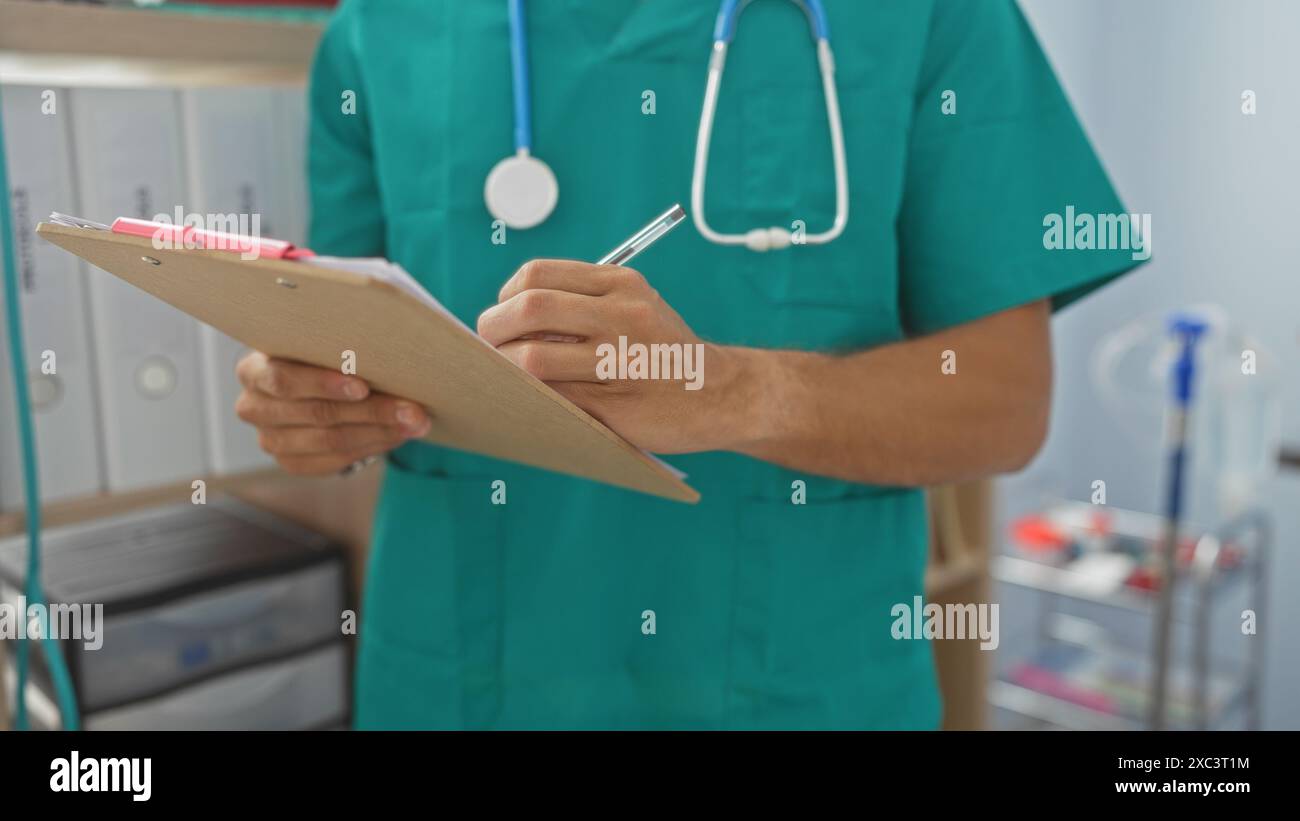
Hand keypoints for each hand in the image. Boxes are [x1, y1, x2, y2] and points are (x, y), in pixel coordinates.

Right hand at [234, 351, 431, 474]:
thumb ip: (339, 341)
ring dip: (380, 432)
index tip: (364, 385)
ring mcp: (270, 440)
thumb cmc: (320, 354)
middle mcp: (254, 407)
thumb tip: (390, 344)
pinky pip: (337, 460)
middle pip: (317, 414)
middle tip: (413, 409)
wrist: (312, 386)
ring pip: (331, 441)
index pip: (284, 379)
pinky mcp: (291, 462)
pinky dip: (373, 446)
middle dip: (372, 411)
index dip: (324, 384)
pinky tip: (397, 434)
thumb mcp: (322, 341)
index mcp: (253, 370)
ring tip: (416, 423)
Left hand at [476, 260, 747, 453]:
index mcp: (621, 284)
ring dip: (505, 368)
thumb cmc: (665, 351)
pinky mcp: (616, 405)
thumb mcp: (637, 305)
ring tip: (502, 375)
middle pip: (529, 309)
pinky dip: (531, 397)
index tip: (502, 314)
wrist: (723, 393)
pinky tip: (529, 398)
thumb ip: (584, 301)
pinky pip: (554, 398)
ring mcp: (619, 360)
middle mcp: (621, 315)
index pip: (538, 276)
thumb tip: (509, 313)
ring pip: (534, 358)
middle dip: (493, 329)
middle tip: (487, 346)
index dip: (506, 295)